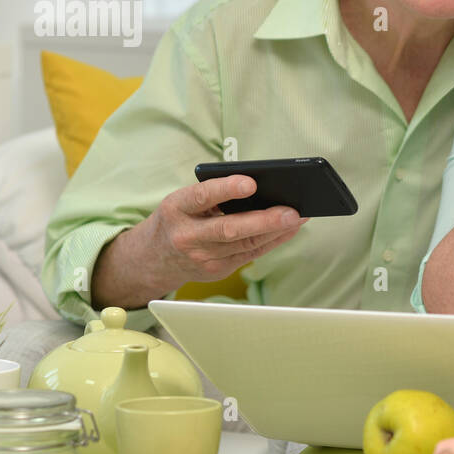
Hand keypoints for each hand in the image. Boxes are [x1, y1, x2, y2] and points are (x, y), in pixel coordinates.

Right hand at [146, 175, 305, 284]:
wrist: (154, 258)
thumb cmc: (177, 219)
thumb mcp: (182, 200)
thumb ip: (212, 194)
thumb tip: (259, 187)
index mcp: (176, 209)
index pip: (202, 197)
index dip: (227, 189)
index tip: (250, 182)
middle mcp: (188, 236)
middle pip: (230, 229)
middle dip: (264, 220)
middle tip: (292, 211)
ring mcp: (203, 257)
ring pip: (245, 244)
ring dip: (276, 231)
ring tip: (300, 217)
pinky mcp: (218, 270)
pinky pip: (250, 254)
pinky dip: (273, 241)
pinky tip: (290, 229)